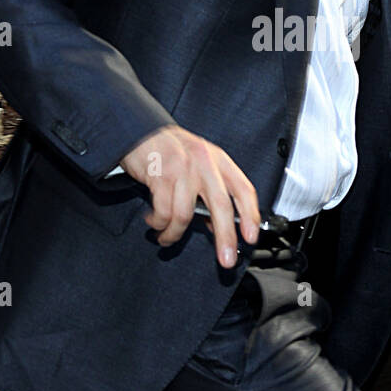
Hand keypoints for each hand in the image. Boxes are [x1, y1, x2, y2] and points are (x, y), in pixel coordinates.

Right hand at [120, 124, 259, 267]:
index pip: (243, 189)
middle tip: (226, 259)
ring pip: (184, 215)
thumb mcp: (199, 165)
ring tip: (167, 236)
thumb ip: (210, 193)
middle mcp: (204, 163)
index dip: (250, 215)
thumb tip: (216, 225)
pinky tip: (154, 221)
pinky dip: (158, 224)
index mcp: (219, 161)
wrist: (140, 132)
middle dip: (225, 237)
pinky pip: (163, 212)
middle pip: (221, 206)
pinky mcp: (160, 175)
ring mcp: (183, 169)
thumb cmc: (172, 150)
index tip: (251, 237)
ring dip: (174, 233)